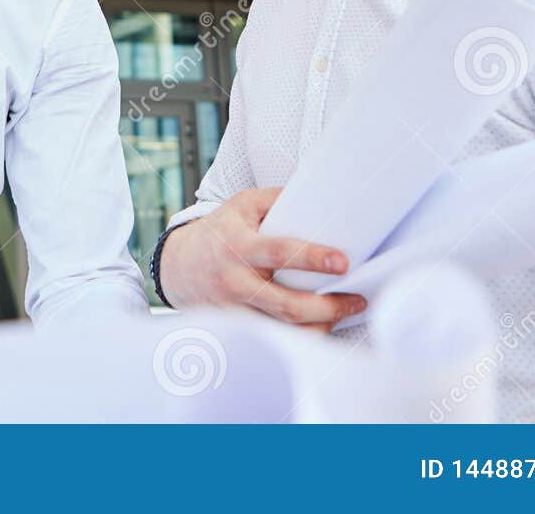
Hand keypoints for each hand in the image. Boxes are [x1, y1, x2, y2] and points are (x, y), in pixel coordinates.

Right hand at [158, 187, 365, 329]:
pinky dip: (300, 336)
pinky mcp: (236, 328)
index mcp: (239, 246)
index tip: (342, 262)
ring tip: (344, 314)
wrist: (177, 265)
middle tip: (357, 300)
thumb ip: (276, 199)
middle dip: (327, 307)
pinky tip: (320, 326)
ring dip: (319, 326)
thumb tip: (318, 195)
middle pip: (286, 304)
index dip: (312, 258)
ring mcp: (234, 310)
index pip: (279, 253)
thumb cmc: (218, 231)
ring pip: (282, 329)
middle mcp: (236, 281)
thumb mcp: (242, 205)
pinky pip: (274, 338)